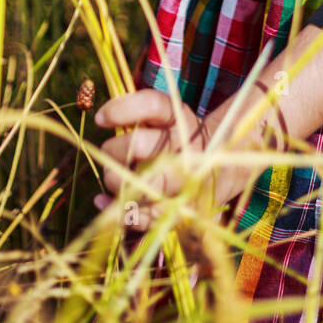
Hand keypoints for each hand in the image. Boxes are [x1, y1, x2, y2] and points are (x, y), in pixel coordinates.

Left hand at [92, 89, 212, 230]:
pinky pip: (144, 217)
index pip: (152, 105)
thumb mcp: (168, 116)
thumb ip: (138, 112)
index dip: (121, 109)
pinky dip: (118, 211)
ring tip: (114, 178)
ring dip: (116, 182)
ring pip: (140, 184)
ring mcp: (186, 183)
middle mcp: (187, 149)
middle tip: (110, 152)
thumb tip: (102, 118)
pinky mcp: (181, 212)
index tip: (100, 118)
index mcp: (182, 120)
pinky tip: (103, 201)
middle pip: (139, 145)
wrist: (222, 167)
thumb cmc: (179, 137)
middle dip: (114, 150)